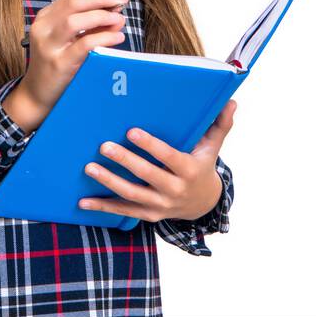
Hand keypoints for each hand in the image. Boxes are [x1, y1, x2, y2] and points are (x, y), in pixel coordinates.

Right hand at [5, 0, 128, 130]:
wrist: (36, 96)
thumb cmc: (57, 66)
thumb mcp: (68, 40)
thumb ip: (89, 26)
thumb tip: (116, 13)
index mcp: (45, 18)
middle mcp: (43, 28)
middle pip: (74, 1)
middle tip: (123, 1)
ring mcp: (48, 46)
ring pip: (75, 20)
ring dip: (102, 17)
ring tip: (119, 20)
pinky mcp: (58, 64)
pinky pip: (83, 45)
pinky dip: (103, 38)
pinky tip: (117, 38)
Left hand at [79, 100, 235, 221]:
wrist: (203, 204)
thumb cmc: (202, 166)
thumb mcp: (213, 147)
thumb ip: (220, 124)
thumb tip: (232, 101)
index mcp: (189, 170)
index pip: (168, 157)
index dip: (150, 146)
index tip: (131, 132)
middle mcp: (174, 190)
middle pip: (147, 176)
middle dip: (125, 161)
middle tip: (104, 146)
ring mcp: (160, 206)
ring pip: (131, 195)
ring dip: (109, 182)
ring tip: (90, 168)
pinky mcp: (148, 215)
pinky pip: (123, 211)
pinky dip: (103, 207)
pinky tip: (83, 202)